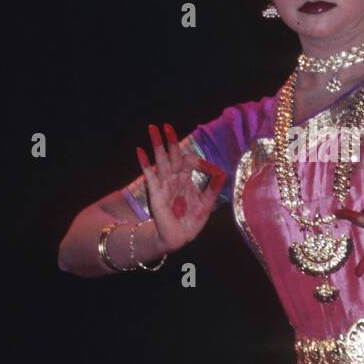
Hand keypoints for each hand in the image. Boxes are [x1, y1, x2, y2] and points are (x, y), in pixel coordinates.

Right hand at [136, 122, 225, 253]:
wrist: (179, 238)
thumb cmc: (192, 221)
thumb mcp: (207, 204)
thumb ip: (213, 188)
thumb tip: (223, 173)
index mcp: (186, 179)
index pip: (188, 160)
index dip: (197, 159)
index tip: (209, 168)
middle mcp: (174, 178)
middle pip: (172, 154)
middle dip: (169, 140)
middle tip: (166, 125)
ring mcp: (164, 184)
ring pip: (160, 160)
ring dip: (156, 144)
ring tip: (152, 128)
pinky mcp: (155, 193)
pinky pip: (149, 175)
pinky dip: (144, 163)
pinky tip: (139, 150)